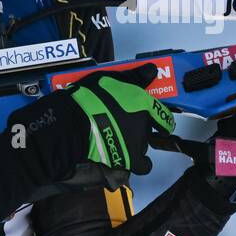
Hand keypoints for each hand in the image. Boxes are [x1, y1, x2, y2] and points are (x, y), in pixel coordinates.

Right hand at [8, 62, 174, 185]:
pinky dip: (139, 163)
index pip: (162, 113)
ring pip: (143, 145)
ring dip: (134, 142)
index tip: (161, 123)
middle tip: (123, 125)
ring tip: (116, 139)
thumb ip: (133, 78)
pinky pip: (142, 165)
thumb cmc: (88, 99)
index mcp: (142, 104)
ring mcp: (137, 143)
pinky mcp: (128, 160)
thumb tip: (152, 70)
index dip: (162, 119)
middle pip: (148, 129)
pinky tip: (130, 159)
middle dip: (139, 128)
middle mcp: (144, 124)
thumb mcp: (111, 80)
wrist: (73, 124)